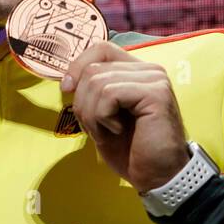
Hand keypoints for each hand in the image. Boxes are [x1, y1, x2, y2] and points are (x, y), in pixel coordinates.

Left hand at [62, 40, 190, 192]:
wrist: (156, 175)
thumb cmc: (129, 149)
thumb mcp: (99, 115)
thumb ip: (89, 91)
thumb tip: (66, 79)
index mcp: (135, 71)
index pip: (100, 48)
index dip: (77, 66)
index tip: (66, 90)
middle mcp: (148, 70)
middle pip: (92, 68)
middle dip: (82, 102)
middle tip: (97, 127)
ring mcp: (154, 79)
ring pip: (97, 81)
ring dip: (92, 114)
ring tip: (108, 131)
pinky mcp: (156, 93)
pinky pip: (109, 93)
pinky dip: (103, 117)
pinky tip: (118, 130)